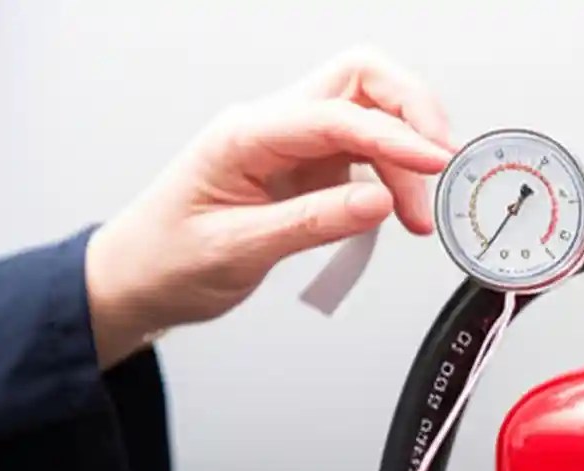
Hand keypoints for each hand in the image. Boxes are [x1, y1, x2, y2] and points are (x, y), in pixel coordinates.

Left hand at [85, 47, 455, 367]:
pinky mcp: (310, 167)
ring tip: (419, 219)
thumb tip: (379, 201)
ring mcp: (295, 143)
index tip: (437, 162)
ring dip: (408, 158)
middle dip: (413, 110)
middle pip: (363, 79)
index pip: (338, 115)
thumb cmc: (169, 259)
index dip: (395, 136)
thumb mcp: (238, 249)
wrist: (139, 278)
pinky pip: (367, 153)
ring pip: (373, 116)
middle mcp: (274, 126)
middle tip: (444, 159)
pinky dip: (395, 177)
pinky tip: (400, 212)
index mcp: (246, 133)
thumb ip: (312, 222)